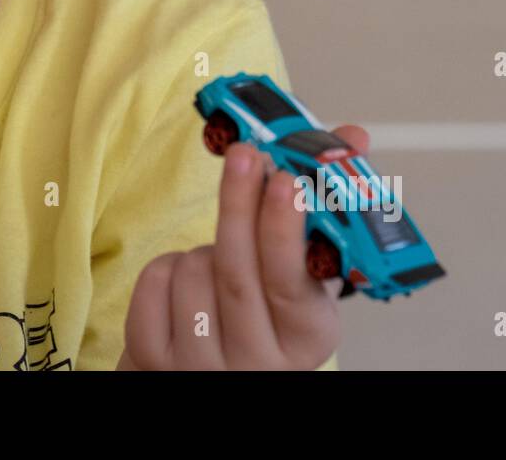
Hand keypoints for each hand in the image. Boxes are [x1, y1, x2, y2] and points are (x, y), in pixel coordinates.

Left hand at [117, 124, 370, 369]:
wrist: (218, 368)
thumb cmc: (269, 312)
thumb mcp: (310, 274)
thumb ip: (329, 206)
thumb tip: (351, 137)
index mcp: (307, 339)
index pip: (290, 283)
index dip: (285, 230)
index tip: (287, 180)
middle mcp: (256, 363)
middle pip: (238, 273)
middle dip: (240, 205)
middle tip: (245, 155)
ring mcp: (201, 366)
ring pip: (193, 272)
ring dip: (202, 245)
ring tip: (220, 256)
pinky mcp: (154, 359)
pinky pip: (154, 284)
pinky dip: (168, 266)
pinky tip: (187, 278)